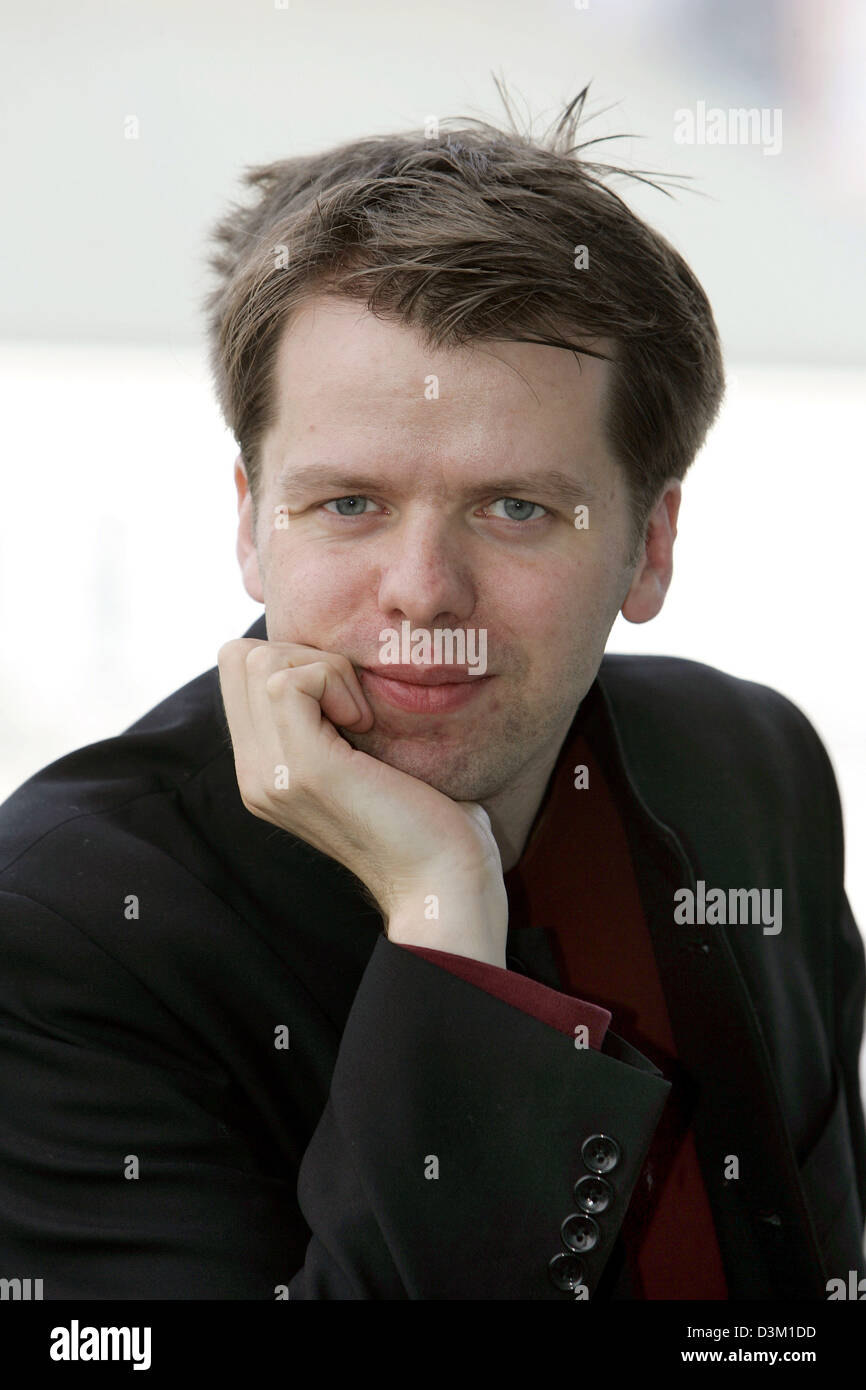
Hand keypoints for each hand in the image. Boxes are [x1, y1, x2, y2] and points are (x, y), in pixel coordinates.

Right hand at [217, 639, 507, 962]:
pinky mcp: (303, 771)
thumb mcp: (362, 757)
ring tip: (360, 717)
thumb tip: (332, 659)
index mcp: (264, 770)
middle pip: (238, 658)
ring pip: (257, 661)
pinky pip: (289, 682)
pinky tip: (364, 724)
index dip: (297, 661)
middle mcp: (254, 775)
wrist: (443, 882)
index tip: (349, 704)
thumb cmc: (427, 818)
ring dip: (322, 669)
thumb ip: (330, 716)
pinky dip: (333, 682)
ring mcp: (271, 775)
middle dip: (303, 656)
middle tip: (354, 705)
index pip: (239, 671)